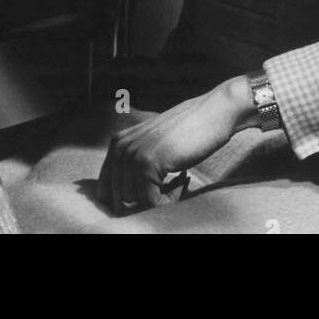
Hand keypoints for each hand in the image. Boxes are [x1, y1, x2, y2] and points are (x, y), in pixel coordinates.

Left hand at [96, 76, 255, 214]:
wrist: (213, 113)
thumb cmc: (189, 133)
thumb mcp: (154, 146)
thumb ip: (134, 165)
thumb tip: (122, 204)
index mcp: (116, 144)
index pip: (105, 192)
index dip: (131, 200)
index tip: (155, 189)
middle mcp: (119, 148)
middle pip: (119, 202)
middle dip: (146, 204)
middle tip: (172, 188)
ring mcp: (132, 155)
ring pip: (134, 205)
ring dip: (159, 202)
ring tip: (178, 182)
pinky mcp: (147, 163)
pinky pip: (150, 203)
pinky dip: (169, 201)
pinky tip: (183, 180)